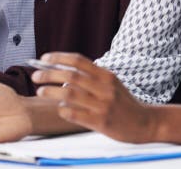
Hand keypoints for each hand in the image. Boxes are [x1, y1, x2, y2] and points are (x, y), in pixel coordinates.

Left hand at [31, 52, 158, 142]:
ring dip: (51, 92)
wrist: (145, 123)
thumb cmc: (124, 103)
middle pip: (71, 75)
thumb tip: (63, 76)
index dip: (58, 57)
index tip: (43, 59)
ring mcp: (103, 104)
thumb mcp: (112, 84)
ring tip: (40, 92)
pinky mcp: (101, 122)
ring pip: (70, 94)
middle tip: (35, 76)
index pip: (78, 60)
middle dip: (49, 74)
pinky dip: (63, 110)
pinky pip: (75, 114)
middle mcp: (104, 87)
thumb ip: (91, 79)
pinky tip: (59, 110)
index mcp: (106, 75)